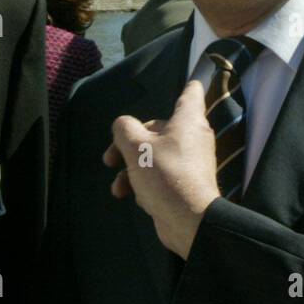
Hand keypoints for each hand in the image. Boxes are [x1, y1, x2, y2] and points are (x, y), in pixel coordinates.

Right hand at [102, 81, 219, 258]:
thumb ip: (124, 128)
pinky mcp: (184, 184)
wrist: (188, 221)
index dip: (185, 85)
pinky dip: (142, 182)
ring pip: (155, 154)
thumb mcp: (135, 146)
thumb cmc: (165, 174)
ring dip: (131, 167)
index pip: (192, 92)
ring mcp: (189, 162)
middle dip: (131, 141)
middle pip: (159, 127)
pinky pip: (159, 175)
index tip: (182, 81)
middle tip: (110, 157)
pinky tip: (128, 195)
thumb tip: (123, 125)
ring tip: (118, 184)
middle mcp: (192, 137)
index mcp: (188, 120)